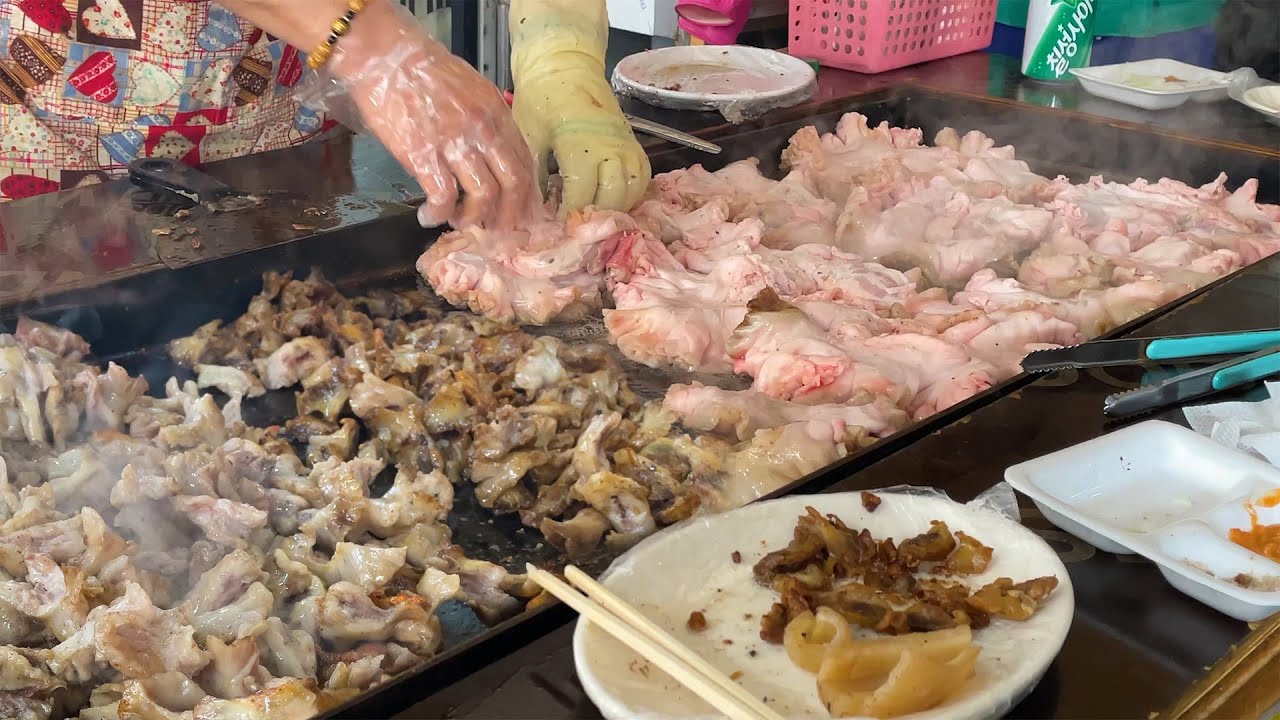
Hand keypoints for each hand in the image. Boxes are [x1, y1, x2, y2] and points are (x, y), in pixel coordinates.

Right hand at [307, 2, 538, 229]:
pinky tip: (429, 216)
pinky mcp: (424, 156)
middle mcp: (483, 130)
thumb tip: (493, 151)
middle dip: (510, 214)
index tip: (521, 210)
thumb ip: (487, 119)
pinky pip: (443, 197)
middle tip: (498, 228)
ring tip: (460, 222)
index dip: (526, 192)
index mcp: (497, 113)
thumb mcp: (471, 88)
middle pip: (512, 183)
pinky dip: (439, 215)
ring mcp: (455, 143)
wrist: (385, 56)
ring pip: (482, 196)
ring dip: (474, 218)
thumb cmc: (423, 69)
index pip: (523, 161)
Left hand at [513, 74, 650, 214]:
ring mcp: (627, 146)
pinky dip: (629, 194)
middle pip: (613, 199)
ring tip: (593, 215)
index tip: (556, 227)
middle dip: (594, 217)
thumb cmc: (541, 98)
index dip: (569, 216)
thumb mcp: (528, 136)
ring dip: (614, 208)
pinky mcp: (635, 144)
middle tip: (575, 225)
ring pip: (632, 192)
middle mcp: (611, 147)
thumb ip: (534, 175)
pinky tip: (611, 199)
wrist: (565, 66)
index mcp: (581, 144)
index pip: (582, 194)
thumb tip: (536, 212)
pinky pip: (641, 179)